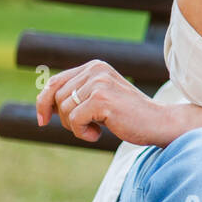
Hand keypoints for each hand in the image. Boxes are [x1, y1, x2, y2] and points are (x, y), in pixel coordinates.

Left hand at [35, 60, 178, 146]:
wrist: (158, 122)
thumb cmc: (129, 115)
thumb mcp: (100, 99)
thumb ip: (77, 95)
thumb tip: (43, 103)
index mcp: (95, 67)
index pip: (55, 82)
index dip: (43, 102)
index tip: (42, 121)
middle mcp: (96, 69)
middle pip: (57, 98)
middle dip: (65, 119)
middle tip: (88, 127)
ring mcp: (99, 83)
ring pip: (64, 109)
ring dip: (76, 127)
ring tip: (97, 129)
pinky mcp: (101, 99)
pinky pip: (74, 120)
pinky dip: (83, 133)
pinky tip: (99, 134)